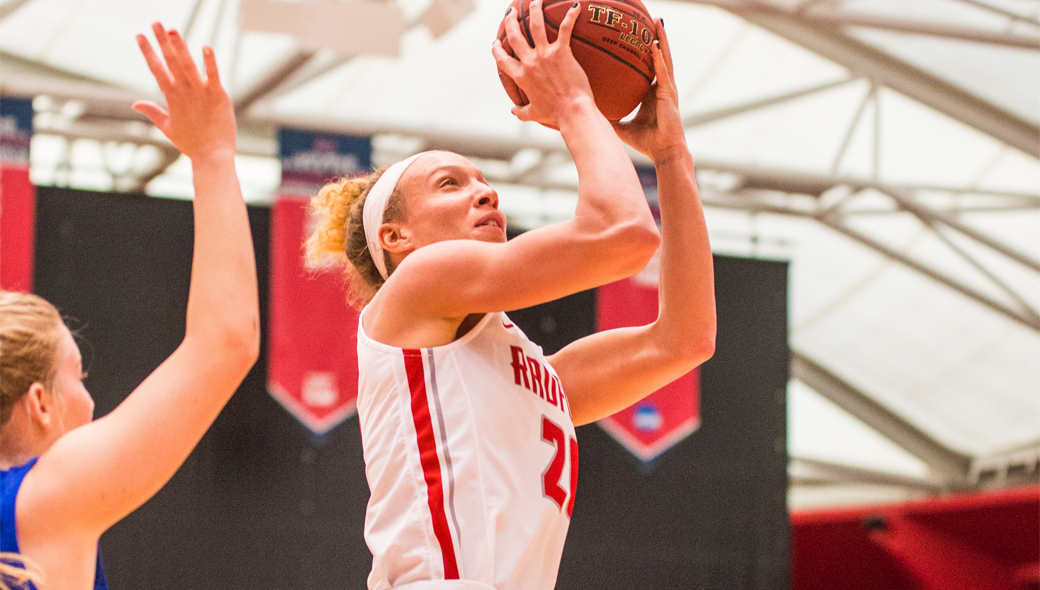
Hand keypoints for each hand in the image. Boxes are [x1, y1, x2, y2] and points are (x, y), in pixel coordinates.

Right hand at [133, 23, 235, 160]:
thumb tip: (134, 104)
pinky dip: (209, 62)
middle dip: (162, 42)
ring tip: (172, 30)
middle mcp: (185, 92)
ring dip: (180, 47)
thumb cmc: (191, 143)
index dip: (148, 52)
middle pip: (171, 62)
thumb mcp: (167, 127)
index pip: (157, 69)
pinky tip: (205, 47)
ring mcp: (202, 92)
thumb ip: (152, 112)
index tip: (139, 35)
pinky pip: (213, 75)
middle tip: (155, 22)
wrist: (212, 156)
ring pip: (189, 65)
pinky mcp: (219, 95)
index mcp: (172, 97)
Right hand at [491, 0, 595, 128]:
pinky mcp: (562, 52)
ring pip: (536, 26)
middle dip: (510, 22)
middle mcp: (530, 62)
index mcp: (521, 76)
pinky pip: (565, 29)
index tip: (496, 42)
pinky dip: (570, 16)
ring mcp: (545, 55)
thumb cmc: (555, 114)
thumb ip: (521, 112)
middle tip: (509, 13)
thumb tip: (513, 111)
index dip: (497, 49)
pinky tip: (575, 5)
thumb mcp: (534, 114)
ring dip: (534, 10)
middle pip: (515, 36)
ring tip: (534, 1)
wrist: (573, 111)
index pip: (502, 59)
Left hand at [612, 20, 686, 162]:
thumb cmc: (647, 142)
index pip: (648, 66)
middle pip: (658, 56)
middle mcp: (661, 86)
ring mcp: (667, 88)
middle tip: (650, 19)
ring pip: (664, 58)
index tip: (638, 35)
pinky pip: (663, 72)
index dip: (646, 50)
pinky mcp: (668, 94)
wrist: (663, 152)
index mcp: (651, 92)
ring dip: (661, 38)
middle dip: (655, 36)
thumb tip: (590, 116)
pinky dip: (659, 58)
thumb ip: (610, 118)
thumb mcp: (623, 127)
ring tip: (656, 21)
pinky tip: (654, 44)